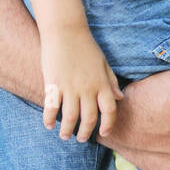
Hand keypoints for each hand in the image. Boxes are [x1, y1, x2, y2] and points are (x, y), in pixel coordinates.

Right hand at [40, 25, 122, 140]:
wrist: (66, 30)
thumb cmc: (85, 46)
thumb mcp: (103, 63)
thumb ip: (111, 81)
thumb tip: (120, 97)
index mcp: (102, 84)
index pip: (109, 110)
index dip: (108, 125)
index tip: (104, 133)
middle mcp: (88, 89)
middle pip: (89, 118)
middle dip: (85, 133)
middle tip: (81, 138)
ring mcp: (70, 88)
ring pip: (70, 118)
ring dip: (67, 131)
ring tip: (64, 136)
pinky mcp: (53, 84)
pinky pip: (51, 108)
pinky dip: (49, 119)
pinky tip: (49, 125)